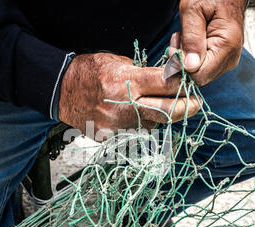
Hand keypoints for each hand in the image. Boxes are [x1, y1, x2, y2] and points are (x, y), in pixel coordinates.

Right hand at [58, 53, 200, 136]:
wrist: (59, 91)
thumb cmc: (87, 72)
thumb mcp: (115, 61)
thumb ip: (140, 72)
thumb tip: (161, 80)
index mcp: (126, 81)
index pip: (166, 84)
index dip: (184, 84)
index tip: (190, 84)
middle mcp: (124, 105)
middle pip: (168, 112)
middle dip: (188, 108)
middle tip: (195, 104)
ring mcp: (117, 125)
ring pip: (153, 125)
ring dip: (160, 117)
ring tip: (154, 106)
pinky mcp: (110, 136)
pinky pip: (134, 132)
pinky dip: (138, 124)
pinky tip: (131, 115)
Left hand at [171, 0, 245, 85]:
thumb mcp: (193, 10)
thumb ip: (191, 39)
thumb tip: (190, 67)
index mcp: (226, 46)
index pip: (199, 76)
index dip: (181, 68)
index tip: (173, 50)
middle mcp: (230, 57)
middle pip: (198, 76)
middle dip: (182, 62)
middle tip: (178, 39)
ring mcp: (227, 59)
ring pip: (197, 72)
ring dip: (185, 57)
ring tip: (184, 36)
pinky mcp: (221, 58)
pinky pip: (201, 65)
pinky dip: (190, 55)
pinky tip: (189, 40)